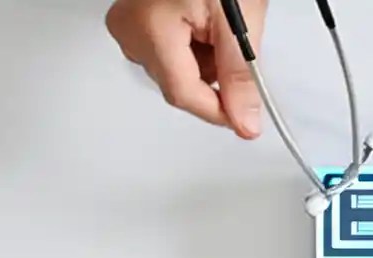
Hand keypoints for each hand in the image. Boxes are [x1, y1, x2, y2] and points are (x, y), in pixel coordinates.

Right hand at [106, 0, 267, 137]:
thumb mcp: (238, 22)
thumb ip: (240, 77)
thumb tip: (245, 119)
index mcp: (149, 29)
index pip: (184, 94)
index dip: (219, 112)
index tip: (245, 120)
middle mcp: (129, 30)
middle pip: (180, 83)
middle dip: (215, 76)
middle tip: (234, 45)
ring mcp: (127, 25)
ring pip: (176, 70)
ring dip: (205, 61)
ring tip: (218, 25)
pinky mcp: (133, 21)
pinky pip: (168, 50)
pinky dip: (193, 46)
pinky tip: (204, 23)